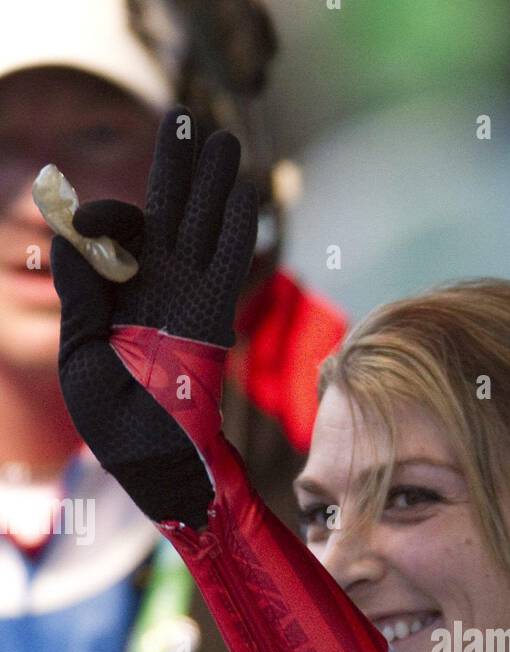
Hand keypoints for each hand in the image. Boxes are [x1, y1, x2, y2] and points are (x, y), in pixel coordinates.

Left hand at [51, 107, 257, 529]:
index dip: (104, 220)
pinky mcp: (212, 329)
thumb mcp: (81, 360)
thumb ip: (80, 297)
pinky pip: (225, 270)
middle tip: (191, 124)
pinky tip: (242, 197)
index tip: (92, 231)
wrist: (164, 475)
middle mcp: (154, 296)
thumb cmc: (120, 432)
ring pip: (201, 233)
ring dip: (214, 187)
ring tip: (227, 144)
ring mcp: (187, 309)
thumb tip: (72, 234)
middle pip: (168, 218)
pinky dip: (234, 234)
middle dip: (180, 170)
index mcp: (115, 300)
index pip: (116, 235)